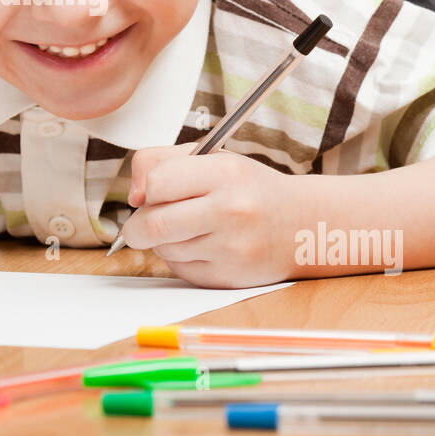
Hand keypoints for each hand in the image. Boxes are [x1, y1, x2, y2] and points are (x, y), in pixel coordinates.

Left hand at [124, 142, 308, 287]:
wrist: (302, 224)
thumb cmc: (248, 188)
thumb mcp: (212, 158)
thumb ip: (162, 163)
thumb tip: (132, 197)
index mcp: (224, 172)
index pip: (157, 181)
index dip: (144, 189)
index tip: (146, 194)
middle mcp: (230, 210)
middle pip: (152, 224)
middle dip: (136, 227)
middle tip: (141, 224)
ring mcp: (231, 247)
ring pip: (164, 249)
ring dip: (162, 241)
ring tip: (188, 228)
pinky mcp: (228, 277)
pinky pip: (180, 269)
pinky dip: (181, 258)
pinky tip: (203, 246)